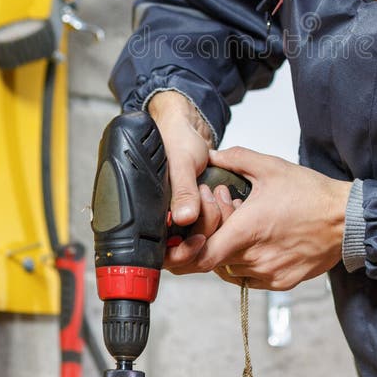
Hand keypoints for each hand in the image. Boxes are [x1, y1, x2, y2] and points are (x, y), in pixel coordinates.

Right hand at [147, 91, 220, 266]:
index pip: (161, 251)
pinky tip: (226, 203)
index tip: (199, 240)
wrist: (188, 124)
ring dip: (214, 223)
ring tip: (217, 195)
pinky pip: (208, 227)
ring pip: (199, 240)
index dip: (181, 252)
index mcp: (150, 211)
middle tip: (209, 202)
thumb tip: (184, 217)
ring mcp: (180, 216)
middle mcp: (163, 218)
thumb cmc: (175, 137)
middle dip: (203, 231)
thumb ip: (182, 190)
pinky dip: (220, 218)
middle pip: (184, 249)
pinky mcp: (195, 210)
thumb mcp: (181, 162)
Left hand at [171, 145, 351, 290]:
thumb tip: (213, 156)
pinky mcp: (282, 282)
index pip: (201, 256)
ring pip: (231, 269)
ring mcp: (269, 273)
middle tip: (227, 215)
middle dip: (213, 238)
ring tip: (247, 226)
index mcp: (248, 230)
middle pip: (214, 260)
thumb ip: (237, 159)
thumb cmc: (312, 195)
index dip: (184, 253)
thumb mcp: (271, 168)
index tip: (183, 240)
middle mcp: (256, 257)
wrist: (347, 219)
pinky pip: (250, 278)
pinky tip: (259, 241)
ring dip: (230, 251)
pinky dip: (246, 263)